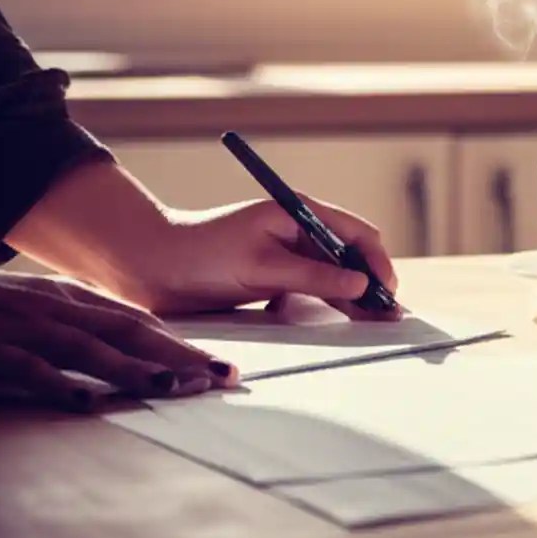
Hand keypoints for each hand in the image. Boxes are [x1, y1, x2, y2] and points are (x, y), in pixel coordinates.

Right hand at [0, 265, 238, 411]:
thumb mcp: (29, 308)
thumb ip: (73, 324)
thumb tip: (118, 346)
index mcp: (66, 298)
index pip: (135, 320)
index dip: (180, 341)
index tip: (217, 364)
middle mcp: (53, 308)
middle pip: (128, 331)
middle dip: (179, 353)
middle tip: (221, 377)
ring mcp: (20, 327)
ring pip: (89, 349)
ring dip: (135, 368)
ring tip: (175, 387)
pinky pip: (28, 369)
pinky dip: (59, 386)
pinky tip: (86, 403)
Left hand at [6, 162, 399, 318]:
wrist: (147, 267)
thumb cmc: (200, 254)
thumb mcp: (260, 267)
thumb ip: (312, 276)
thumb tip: (360, 284)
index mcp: (298, 213)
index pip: (355, 234)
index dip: (376, 262)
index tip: (386, 291)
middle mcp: (298, 233)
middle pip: (351, 258)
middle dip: (371, 285)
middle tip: (389, 317)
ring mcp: (288, 256)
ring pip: (335, 279)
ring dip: (352, 300)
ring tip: (374, 324)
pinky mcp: (275, 279)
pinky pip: (313, 293)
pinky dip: (327, 307)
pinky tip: (335, 322)